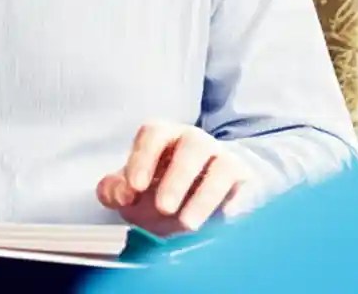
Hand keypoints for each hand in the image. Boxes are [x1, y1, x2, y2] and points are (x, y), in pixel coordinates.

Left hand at [96, 122, 251, 235]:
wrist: (199, 196)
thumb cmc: (160, 187)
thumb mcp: (132, 190)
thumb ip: (114, 190)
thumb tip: (120, 193)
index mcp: (164, 137)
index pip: (154, 133)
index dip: (143, 157)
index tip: (134, 187)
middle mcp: (195, 141)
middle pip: (192, 144)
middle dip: (178, 176)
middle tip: (164, 207)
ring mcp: (222, 158)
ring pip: (222, 165)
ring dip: (205, 195)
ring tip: (188, 224)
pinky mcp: (242, 179)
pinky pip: (243, 186)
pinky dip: (233, 201)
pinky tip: (221, 219)